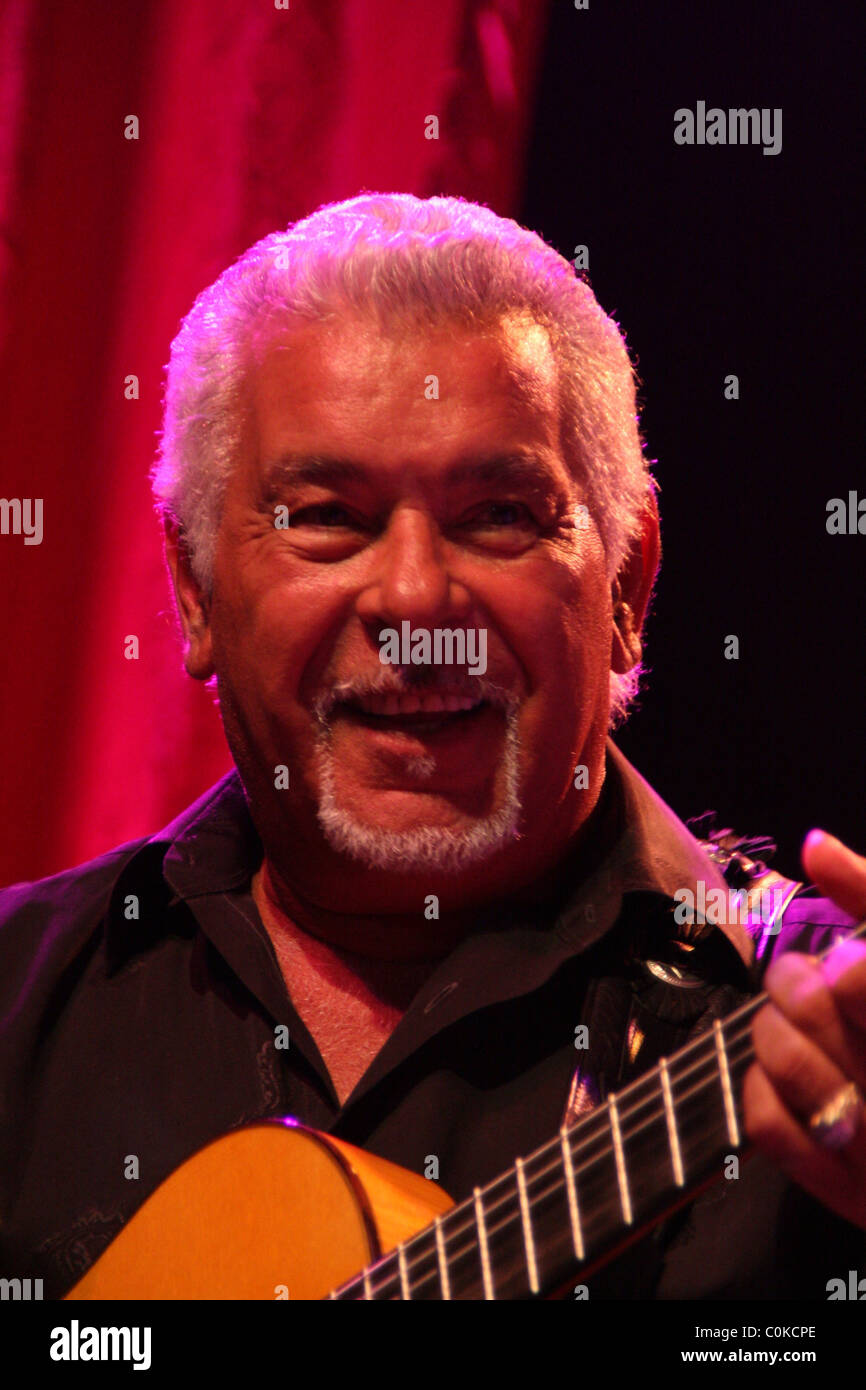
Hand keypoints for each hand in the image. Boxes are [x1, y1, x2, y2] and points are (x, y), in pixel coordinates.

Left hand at [742, 829, 865, 1228]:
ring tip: (801, 1026)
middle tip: (814, 985)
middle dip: (798, 982)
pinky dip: (761, 1084)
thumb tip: (815, 845)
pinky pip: (766, 1121)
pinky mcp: (846, 1194)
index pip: (859, 983)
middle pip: (812, 1008)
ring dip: (776, 1026)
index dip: (851, 971)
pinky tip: (788, 1077)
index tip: (853, 970)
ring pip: (782, 1058)